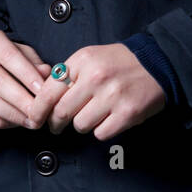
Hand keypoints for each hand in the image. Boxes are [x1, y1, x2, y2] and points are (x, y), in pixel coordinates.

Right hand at [0, 27, 53, 128]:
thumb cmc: (1, 58)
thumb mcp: (18, 52)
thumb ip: (33, 62)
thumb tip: (48, 75)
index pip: (10, 56)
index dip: (28, 76)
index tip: (44, 93)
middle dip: (21, 101)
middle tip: (39, 115)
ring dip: (11, 114)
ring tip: (29, 122)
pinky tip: (11, 124)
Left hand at [26, 43, 165, 140]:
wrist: (157, 63)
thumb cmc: (120, 63)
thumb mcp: (90, 57)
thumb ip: (67, 74)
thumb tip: (42, 99)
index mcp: (83, 60)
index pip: (49, 90)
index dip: (38, 110)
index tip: (34, 119)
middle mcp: (96, 77)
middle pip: (62, 112)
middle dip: (57, 122)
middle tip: (58, 125)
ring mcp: (112, 95)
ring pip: (80, 125)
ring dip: (83, 124)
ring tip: (93, 114)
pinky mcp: (127, 113)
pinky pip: (100, 133)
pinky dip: (102, 130)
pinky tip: (108, 118)